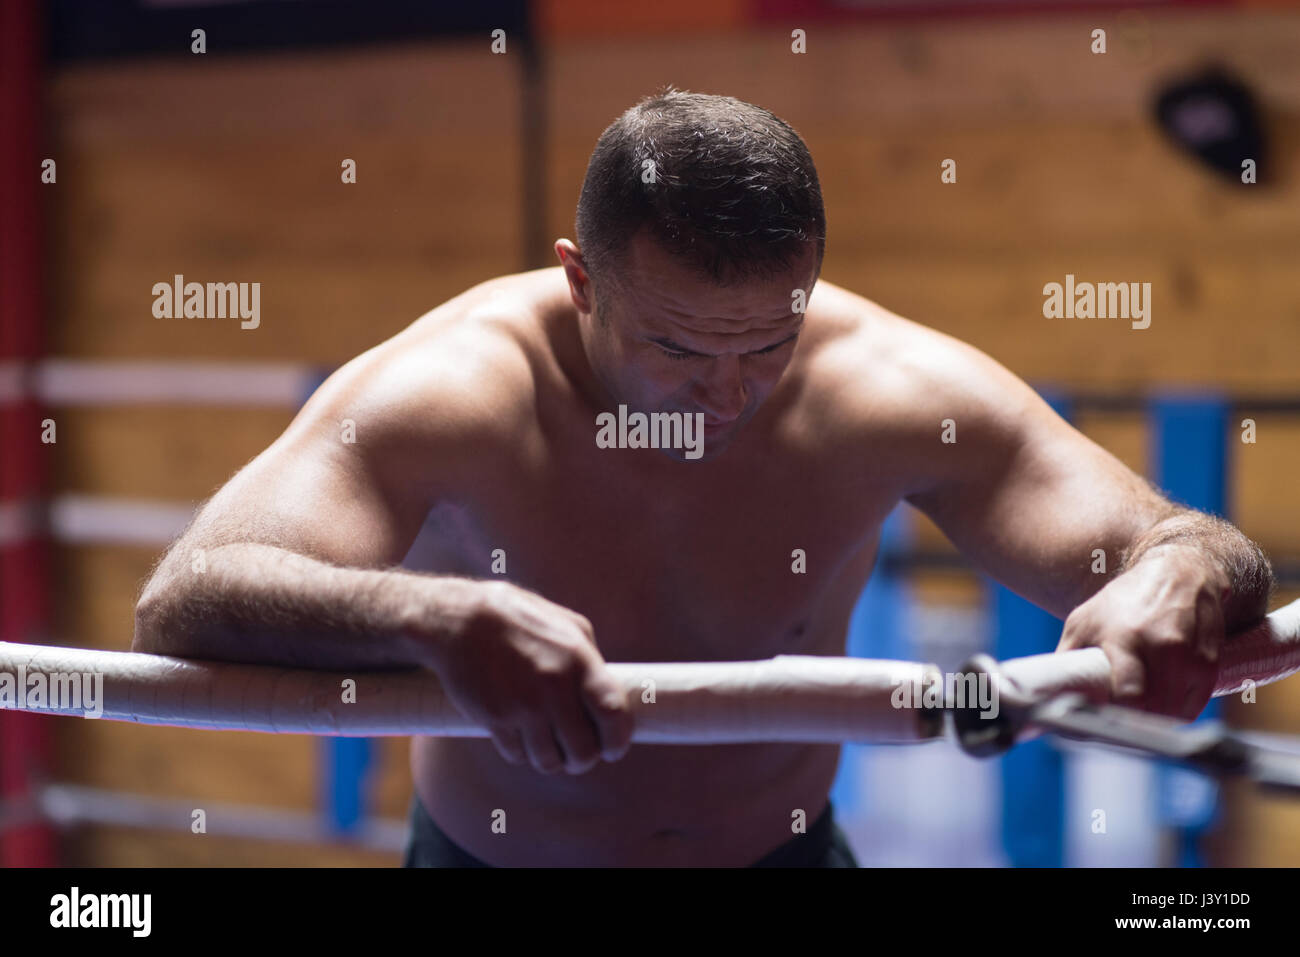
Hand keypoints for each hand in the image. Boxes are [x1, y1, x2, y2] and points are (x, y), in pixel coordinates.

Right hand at [426, 580, 632, 773]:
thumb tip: (607, 698)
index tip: (613, 749)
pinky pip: (517, 756)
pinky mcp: (495, 719)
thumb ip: (590, 661)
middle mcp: (554, 686)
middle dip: (583, 759)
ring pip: (549, 761)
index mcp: (579, 660)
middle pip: (583, 750)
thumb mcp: (566, 626)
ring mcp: (523, 705)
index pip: (613, 715)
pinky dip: (522, 753)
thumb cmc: (517, 619)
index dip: (618, 741)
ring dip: (552, 761)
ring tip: (548, 748)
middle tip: (576, 755)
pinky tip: (520, 737)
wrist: (459, 620)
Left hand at [1055, 546, 1227, 718]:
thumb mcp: (1084, 620)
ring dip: (1159, 721)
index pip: (1130, 694)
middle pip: (1156, 708)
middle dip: (1138, 724)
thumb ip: (1068, 655)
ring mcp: (1189, 652)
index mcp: (1122, 637)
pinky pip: (1195, 703)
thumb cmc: (1121, 601)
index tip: (1108, 724)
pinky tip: (1164, 707)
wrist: (1176, 573)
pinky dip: (1180, 711)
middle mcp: (1160, 644)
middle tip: (1122, 727)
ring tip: (1141, 718)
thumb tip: (1047, 691)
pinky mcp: (1210, 659)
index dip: (1121, 717)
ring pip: (1178, 711)